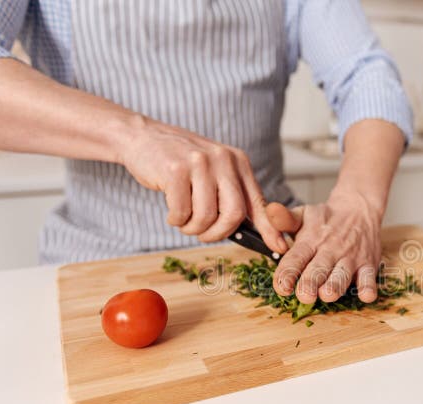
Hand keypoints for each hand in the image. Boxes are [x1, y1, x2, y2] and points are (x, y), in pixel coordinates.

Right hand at [117, 116, 286, 252]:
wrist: (143, 136)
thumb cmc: (181, 162)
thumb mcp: (215, 170)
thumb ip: (233, 195)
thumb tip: (256, 231)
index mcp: (238, 162)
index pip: (258, 202)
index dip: (269, 229)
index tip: (279, 247)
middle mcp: (223, 160)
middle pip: (234, 214)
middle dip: (218, 234)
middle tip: (203, 234)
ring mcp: (200, 163)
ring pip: (206, 216)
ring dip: (192, 229)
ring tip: (184, 220)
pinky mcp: (176, 170)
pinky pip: (181, 212)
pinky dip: (176, 220)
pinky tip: (171, 212)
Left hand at [267, 190, 383, 304]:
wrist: (359, 208)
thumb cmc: (326, 218)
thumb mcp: (303, 214)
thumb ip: (284, 219)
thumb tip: (270, 211)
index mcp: (311, 240)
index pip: (296, 257)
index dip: (288, 272)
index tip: (281, 286)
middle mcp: (330, 250)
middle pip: (319, 269)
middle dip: (311, 283)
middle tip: (304, 295)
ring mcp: (351, 257)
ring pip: (342, 275)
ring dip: (336, 285)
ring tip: (327, 295)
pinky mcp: (368, 264)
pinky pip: (370, 277)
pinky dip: (368, 287)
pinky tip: (366, 296)